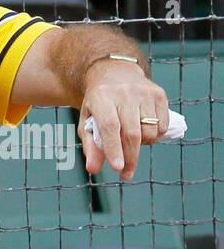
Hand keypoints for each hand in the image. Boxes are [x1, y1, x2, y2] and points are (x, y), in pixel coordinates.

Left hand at [78, 62, 169, 180]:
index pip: (110, 127)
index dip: (114, 148)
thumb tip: (93, 169)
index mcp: (102, 98)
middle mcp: (124, 93)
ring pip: (149, 130)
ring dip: (142, 146)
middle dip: (130, 158)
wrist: (115, 73)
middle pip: (131, 132)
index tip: (118, 168)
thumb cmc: (98, 104)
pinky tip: (144, 134)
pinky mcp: (159, 94)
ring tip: (131, 144)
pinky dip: (154, 136)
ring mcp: (144, 92)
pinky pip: (162, 125)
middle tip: (126, 175)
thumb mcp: (87, 121)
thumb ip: (90, 145)